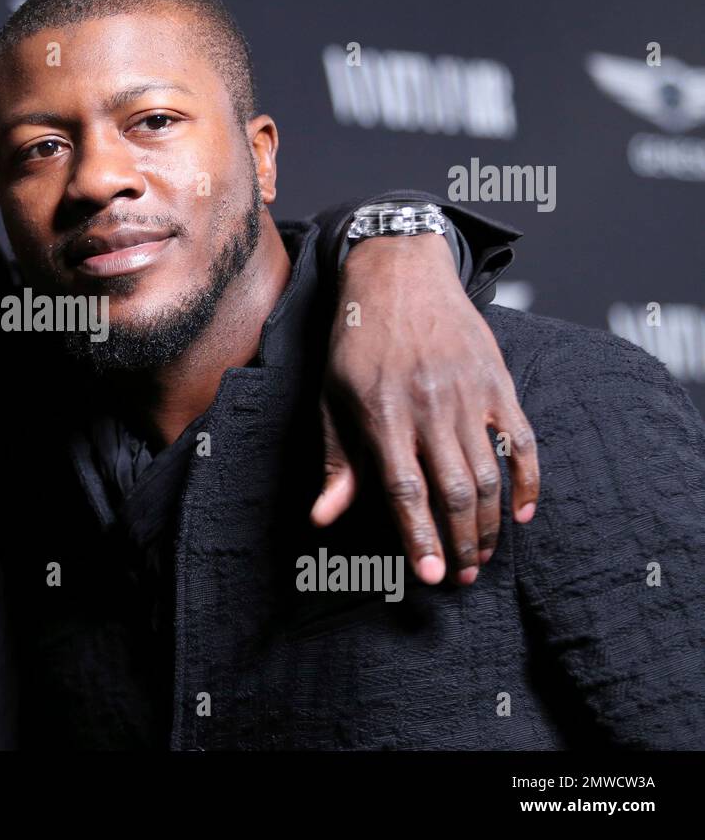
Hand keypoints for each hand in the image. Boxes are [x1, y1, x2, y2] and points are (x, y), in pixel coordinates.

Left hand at [312, 234, 538, 585]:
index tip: (431, 576)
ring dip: (490, 524)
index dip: (420, 537)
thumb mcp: (332, 397)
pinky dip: (527, 481)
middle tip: (462, 577)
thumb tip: (323, 518)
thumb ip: (336, 461)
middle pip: (454, 491)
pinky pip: (522, 441)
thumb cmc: (356, 342)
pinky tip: (521, 514)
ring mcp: (469, 395)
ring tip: (483, 556)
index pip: (405, 491)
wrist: (399, 274)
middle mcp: (428, 407)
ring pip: (489, 474)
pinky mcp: (498, 383)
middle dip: (461, 543)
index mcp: (382, 414)